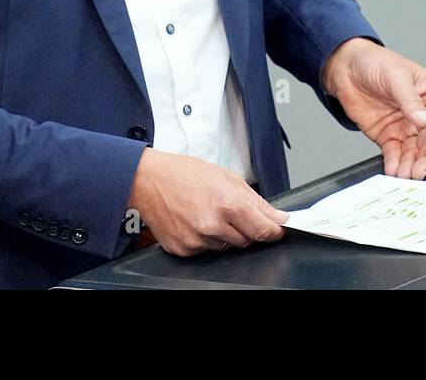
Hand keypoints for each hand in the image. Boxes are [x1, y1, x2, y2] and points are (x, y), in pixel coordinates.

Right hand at [125, 149, 288, 255]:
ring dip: (226, 234)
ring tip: (210, 212)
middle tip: (234, 213)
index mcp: (227, 203)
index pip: (263, 230)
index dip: (274, 231)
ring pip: (227, 247)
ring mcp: (197, 240)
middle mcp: (213, 225)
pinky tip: (197, 221)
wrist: (148, 180)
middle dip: (248, 229)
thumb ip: (256, 201)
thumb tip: (278, 217)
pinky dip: (207, 239)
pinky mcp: (184, 250)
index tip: (277, 229)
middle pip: (247, 241)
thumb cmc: (184, 173)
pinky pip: (207, 251)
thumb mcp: (227, 177)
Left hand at [322, 37, 425, 178]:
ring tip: (404, 174)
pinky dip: (395, 164)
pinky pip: (395, 154)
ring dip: (411, 165)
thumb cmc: (375, 62)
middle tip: (418, 170)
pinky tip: (393, 170)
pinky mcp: (388, 136)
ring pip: (415, 152)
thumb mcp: (396, 75)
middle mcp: (422, 113)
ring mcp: (405, 126)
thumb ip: (410, 99)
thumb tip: (423, 119)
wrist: (345, 68)